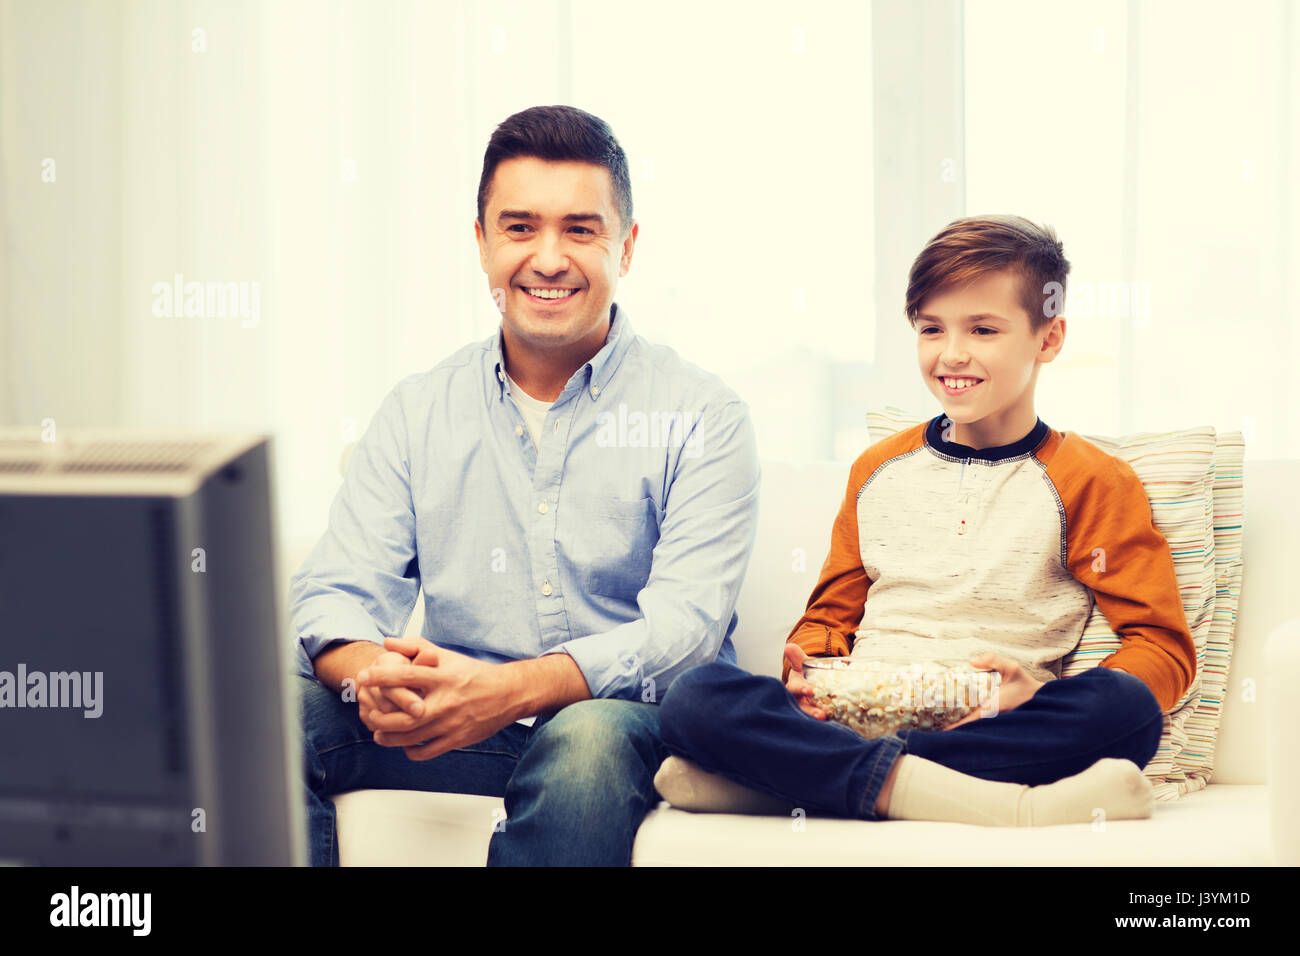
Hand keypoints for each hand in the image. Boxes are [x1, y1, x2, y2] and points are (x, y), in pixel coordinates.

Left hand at [356, 636, 519, 760]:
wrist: (508, 694)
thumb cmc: (474, 673)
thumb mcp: (447, 655)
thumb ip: (416, 647)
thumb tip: (388, 643)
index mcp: (444, 677)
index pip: (408, 676)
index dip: (382, 677)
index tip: (364, 677)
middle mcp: (447, 701)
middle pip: (405, 715)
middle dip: (381, 716)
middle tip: (370, 712)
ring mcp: (452, 723)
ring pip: (412, 737)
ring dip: (389, 736)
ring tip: (379, 732)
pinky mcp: (457, 740)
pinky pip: (426, 752)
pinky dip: (410, 750)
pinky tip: (404, 743)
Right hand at [783, 644, 827, 719]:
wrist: (813, 682)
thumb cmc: (805, 674)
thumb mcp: (801, 664)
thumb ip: (796, 656)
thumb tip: (789, 647)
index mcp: (793, 687)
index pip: (794, 689)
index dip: (801, 689)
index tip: (810, 690)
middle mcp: (797, 701)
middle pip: (801, 707)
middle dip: (810, 711)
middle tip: (821, 714)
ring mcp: (806, 710)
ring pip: (809, 717)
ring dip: (817, 719)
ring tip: (827, 720)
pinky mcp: (814, 717)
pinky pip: (817, 723)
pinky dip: (825, 725)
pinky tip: (834, 725)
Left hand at [941, 652, 1043, 729]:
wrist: (1044, 699)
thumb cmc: (1026, 684)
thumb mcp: (1012, 668)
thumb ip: (993, 660)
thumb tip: (971, 660)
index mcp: (992, 708)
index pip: (968, 721)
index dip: (953, 727)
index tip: (939, 731)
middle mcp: (991, 718)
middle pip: (967, 727)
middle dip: (952, 728)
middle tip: (933, 726)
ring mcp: (994, 721)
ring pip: (972, 727)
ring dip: (959, 726)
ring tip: (940, 724)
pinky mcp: (996, 720)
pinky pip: (979, 724)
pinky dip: (968, 723)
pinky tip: (959, 719)